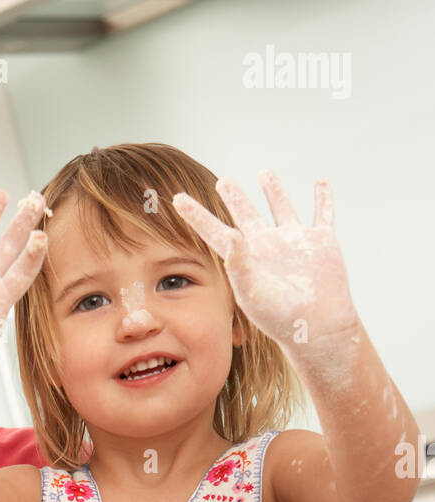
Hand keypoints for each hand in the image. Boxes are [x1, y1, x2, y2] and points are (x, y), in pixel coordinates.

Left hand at [172, 171, 357, 347]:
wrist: (317, 327)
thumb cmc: (280, 317)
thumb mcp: (252, 291)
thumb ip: (238, 265)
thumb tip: (230, 234)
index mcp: (244, 258)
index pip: (214, 231)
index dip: (196, 215)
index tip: (177, 199)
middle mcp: (267, 246)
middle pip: (247, 215)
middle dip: (235, 197)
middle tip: (223, 181)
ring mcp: (294, 242)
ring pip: (282, 208)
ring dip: (274, 191)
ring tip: (264, 174)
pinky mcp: (321, 241)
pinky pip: (322, 213)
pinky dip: (324, 198)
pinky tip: (322, 183)